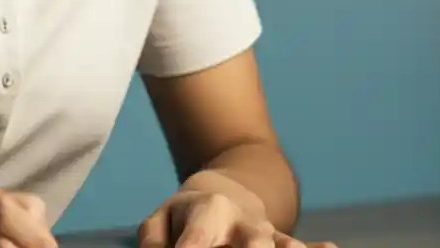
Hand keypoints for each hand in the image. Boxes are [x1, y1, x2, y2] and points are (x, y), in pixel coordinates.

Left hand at [136, 172, 336, 247]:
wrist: (222, 197)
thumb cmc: (183, 219)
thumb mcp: (159, 224)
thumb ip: (153, 242)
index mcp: (209, 211)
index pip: (199, 240)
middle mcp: (245, 223)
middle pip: (254, 243)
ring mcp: (270, 237)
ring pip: (286, 246)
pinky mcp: (286, 247)